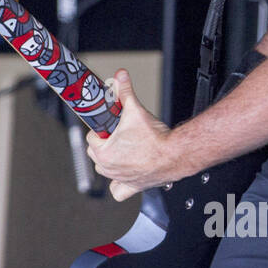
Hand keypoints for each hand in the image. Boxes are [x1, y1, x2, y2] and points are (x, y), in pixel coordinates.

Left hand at [85, 69, 177, 200]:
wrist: (176, 154)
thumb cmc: (155, 139)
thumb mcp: (135, 110)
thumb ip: (125, 92)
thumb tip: (120, 76)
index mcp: (103, 153)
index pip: (91, 137)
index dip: (101, 128)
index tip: (110, 125)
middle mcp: (109, 169)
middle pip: (96, 153)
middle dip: (105, 142)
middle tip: (119, 134)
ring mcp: (120, 179)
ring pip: (105, 170)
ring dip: (111, 160)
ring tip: (124, 149)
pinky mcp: (133, 187)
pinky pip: (118, 191)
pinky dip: (119, 184)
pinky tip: (126, 173)